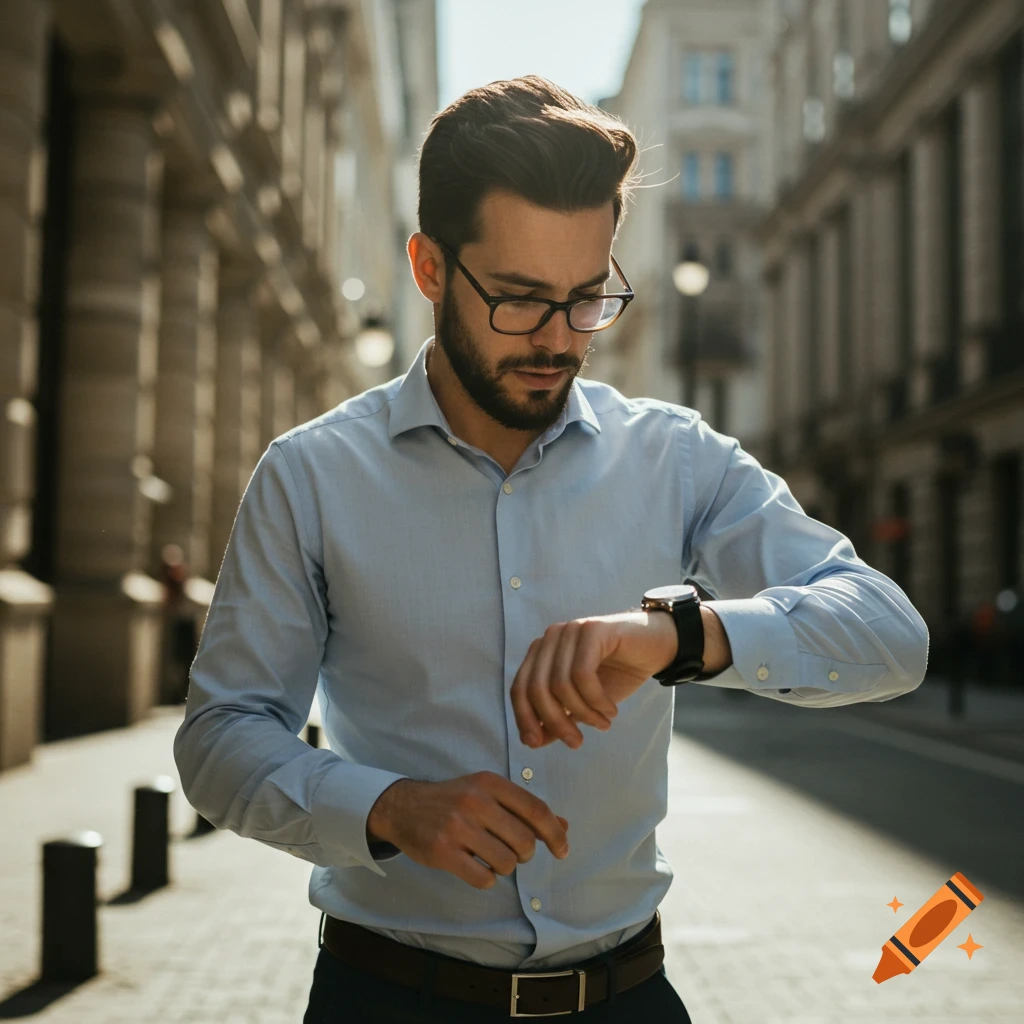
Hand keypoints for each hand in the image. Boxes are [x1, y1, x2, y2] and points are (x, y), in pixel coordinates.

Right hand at [366, 773, 569, 889]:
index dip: (555, 833)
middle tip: (514, 853)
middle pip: (524, 840)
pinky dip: (487, 879)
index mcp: (489, 783)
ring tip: (492, 859)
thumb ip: (524, 809)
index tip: (562, 850)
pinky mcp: (442, 852)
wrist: (403, 806)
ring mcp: (457, 827)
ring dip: (505, 867)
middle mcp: (475, 802)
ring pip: (506, 862)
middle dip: (526, 854)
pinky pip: (483, 878)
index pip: (536, 809)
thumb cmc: (454, 800)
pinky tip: (477, 867)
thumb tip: (563, 827)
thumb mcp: (488, 793)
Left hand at [509, 611, 678, 749]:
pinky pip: (583, 674)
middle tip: (577, 742)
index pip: (519, 688)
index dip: (524, 718)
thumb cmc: (618, 673)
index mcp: (542, 652)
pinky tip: (611, 709)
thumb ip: (557, 718)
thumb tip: (532, 741)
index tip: (536, 743)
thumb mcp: (583, 703)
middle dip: (555, 722)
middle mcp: (552, 638)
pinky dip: (596, 700)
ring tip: (603, 723)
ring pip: (560, 685)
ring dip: (583, 713)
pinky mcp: (593, 629)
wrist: (657, 646)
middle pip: (536, 688)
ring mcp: (571, 630)